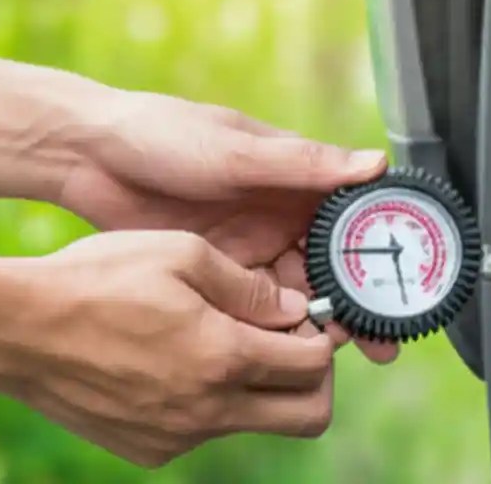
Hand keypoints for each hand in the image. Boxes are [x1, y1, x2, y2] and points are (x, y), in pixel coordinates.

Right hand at [0, 231, 334, 467]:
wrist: (16, 332)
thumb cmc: (98, 278)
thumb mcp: (181, 254)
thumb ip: (249, 287)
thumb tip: (295, 311)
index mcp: (224, 357)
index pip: (314, 366)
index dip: (320, 337)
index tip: (303, 317)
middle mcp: (208, 409)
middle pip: (307, 416)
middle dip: (313, 380)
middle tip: (286, 344)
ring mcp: (178, 437)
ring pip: (253, 423)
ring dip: (257, 388)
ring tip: (218, 341)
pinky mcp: (149, 451)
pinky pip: (204, 431)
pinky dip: (209, 402)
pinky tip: (174, 361)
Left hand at [55, 92, 397, 362]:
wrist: (88, 156)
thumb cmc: (162, 134)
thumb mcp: (236, 150)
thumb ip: (302, 165)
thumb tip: (376, 164)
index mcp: (293, 178)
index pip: (351, 220)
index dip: (378, 255)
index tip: (401, 291)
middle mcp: (278, 214)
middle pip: (331, 266)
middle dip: (356, 304)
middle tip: (379, 344)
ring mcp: (247, 245)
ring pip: (295, 293)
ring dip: (315, 323)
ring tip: (331, 355)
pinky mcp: (215, 272)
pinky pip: (253, 307)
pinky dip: (270, 330)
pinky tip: (283, 354)